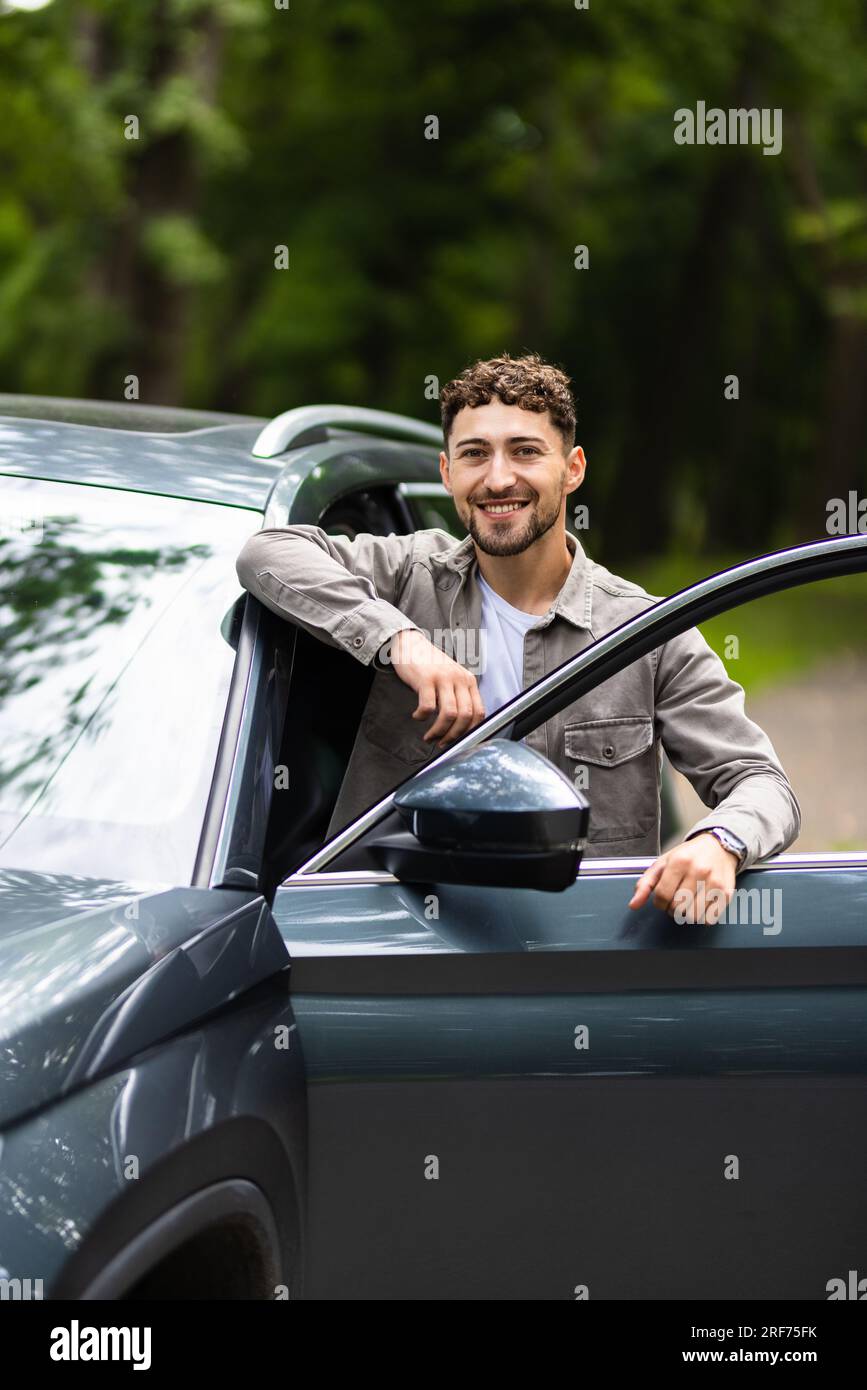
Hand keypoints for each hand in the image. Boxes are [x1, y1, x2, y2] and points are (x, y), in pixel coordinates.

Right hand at [386, 628, 486, 749]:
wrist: (410, 644)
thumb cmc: (429, 665)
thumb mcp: (451, 678)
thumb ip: (458, 696)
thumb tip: (460, 727)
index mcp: (468, 681)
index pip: (479, 712)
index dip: (470, 731)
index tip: (460, 741)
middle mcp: (459, 679)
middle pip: (465, 716)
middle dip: (454, 736)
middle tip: (442, 743)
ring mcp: (443, 678)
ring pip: (449, 714)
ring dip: (438, 731)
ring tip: (429, 737)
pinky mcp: (426, 679)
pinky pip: (428, 707)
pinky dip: (422, 717)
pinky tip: (417, 716)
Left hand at [627, 833, 738, 923]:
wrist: (718, 847)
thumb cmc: (688, 856)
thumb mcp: (663, 863)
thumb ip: (645, 884)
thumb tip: (633, 905)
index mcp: (679, 861)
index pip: (662, 895)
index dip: (659, 902)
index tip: (662, 899)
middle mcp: (698, 870)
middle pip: (677, 907)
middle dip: (672, 909)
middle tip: (676, 900)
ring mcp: (714, 882)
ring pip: (693, 916)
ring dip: (686, 915)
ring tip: (688, 903)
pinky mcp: (726, 893)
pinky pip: (710, 919)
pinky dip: (702, 917)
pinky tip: (701, 905)